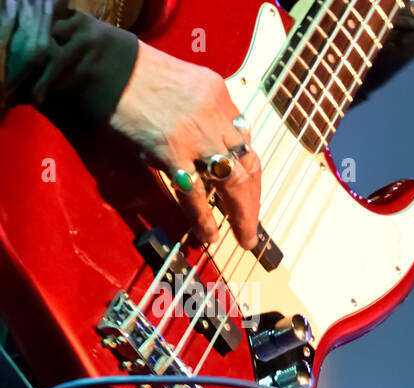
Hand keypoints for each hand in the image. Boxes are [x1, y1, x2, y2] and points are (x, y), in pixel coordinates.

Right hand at [108, 42, 261, 249]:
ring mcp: (196, 135)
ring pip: (232, 183)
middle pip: (247, 165)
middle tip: (252, 223)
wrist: (100, 64)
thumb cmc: (132, 70)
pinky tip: (208, 233)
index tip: (249, 187)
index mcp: (218, 94)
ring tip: (243, 236)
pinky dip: (204, 218)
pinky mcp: (171, 152)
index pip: (244, 139)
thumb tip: (209, 141)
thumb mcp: (183, 82)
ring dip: (241, 215)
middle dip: (252, 199)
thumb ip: (202, 110)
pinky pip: (195, 194)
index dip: (248, 168)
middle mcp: (215, 115)